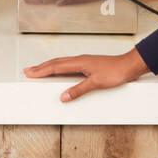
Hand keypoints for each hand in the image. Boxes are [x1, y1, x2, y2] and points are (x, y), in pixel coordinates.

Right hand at [23, 49, 149, 101]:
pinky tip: (59, 73)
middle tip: (28, 71)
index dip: (41, 71)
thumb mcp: (96, 84)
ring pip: (62, 64)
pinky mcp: (88, 65)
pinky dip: (59, 69)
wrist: (128, 66)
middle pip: (55, 63)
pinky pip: (69, 66)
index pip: (55, 67)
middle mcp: (79, 60)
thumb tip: (63, 96)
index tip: (30, 73)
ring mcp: (84, 62)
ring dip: (49, 67)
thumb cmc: (115, 72)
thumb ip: (78, 90)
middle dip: (41, 67)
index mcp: (79, 62)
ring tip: (39, 71)